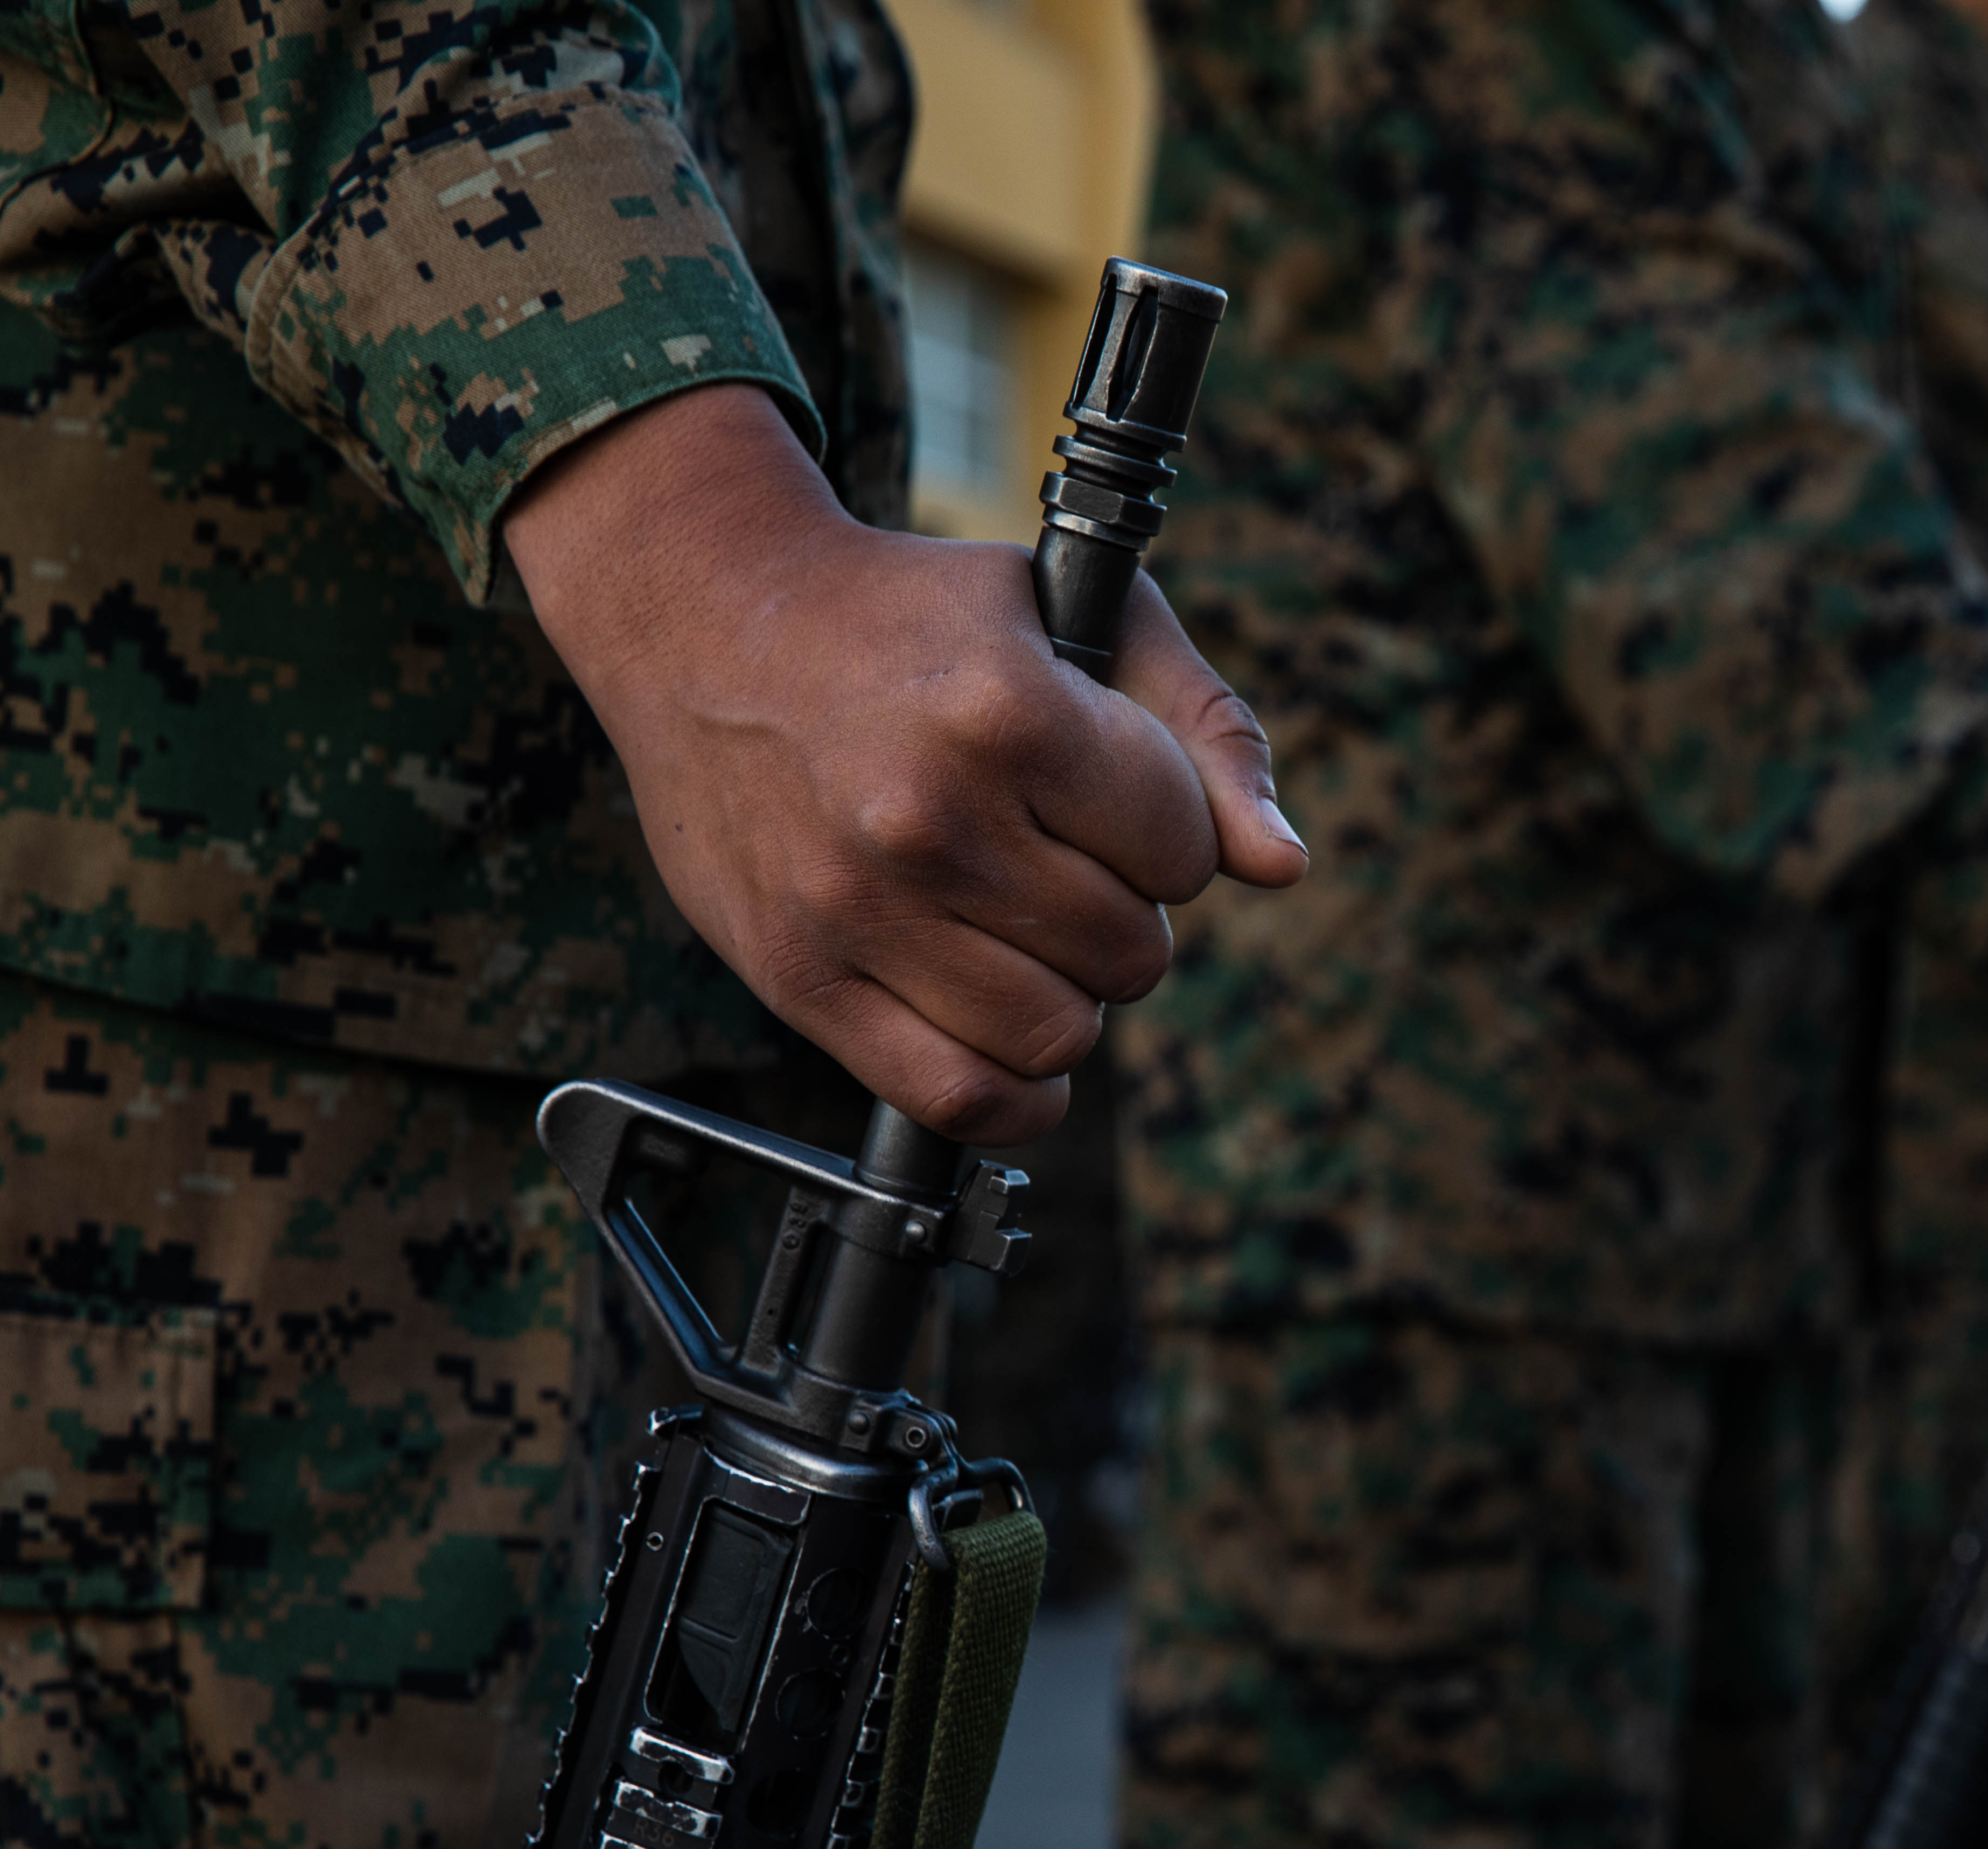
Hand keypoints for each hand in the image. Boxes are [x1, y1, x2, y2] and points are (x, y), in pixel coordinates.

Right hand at [504, 384, 1305, 1143]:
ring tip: (1027, 933)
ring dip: (1071, 997)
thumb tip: (1282, 867)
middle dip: (1126, 913)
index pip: (1184, 849)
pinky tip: (1014, 1044)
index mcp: (1008, 713)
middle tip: (1064, 862)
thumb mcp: (1083, 612)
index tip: (1116, 799)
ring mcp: (858, 906)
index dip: (1171, 830)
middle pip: (1131, 950)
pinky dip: (1016, 1094)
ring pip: (1060, 1034)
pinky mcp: (801, 977)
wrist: (704, 615)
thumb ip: (1207, 731)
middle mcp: (930, 818)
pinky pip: (959, 1097)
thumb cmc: (914, 613)